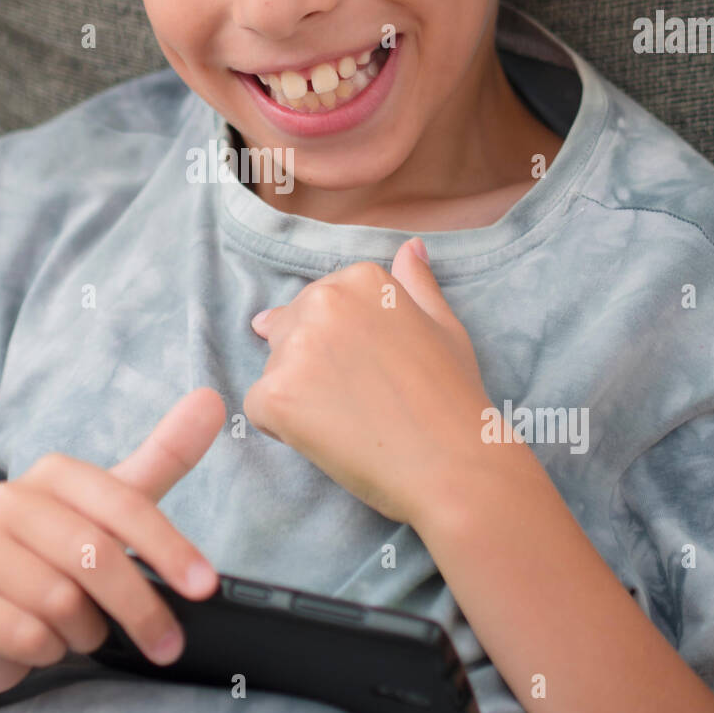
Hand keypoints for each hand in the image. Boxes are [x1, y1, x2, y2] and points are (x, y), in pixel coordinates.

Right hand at [0, 387, 224, 695]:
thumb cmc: (57, 561)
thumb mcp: (113, 509)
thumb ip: (164, 457)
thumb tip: (214, 400)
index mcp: (52, 474)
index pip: (124, 505)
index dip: (170, 548)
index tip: (205, 587)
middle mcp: (6, 501)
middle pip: (96, 557)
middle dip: (141, 610)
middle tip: (167, 644)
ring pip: (62, 603)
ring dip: (87, 631)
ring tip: (81, 630)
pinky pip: (27, 636)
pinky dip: (49, 650)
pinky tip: (42, 643)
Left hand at [243, 239, 492, 529]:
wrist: (454, 465)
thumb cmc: (453, 398)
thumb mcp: (443, 326)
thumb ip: (417, 284)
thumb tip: (410, 246)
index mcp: (361, 279)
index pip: (319, 305)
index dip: (341, 347)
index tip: (373, 373)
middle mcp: (324, 301)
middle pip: (288, 330)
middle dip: (313, 366)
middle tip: (361, 401)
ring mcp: (297, 346)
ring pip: (274, 369)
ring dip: (299, 396)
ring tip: (350, 421)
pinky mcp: (276, 394)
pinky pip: (260, 407)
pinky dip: (283, 427)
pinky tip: (328, 438)